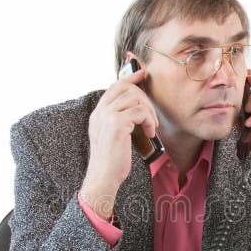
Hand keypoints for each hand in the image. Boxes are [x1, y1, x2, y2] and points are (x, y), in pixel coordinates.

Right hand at [80, 69, 157, 218]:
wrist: (103, 177)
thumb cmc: (111, 161)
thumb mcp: (112, 136)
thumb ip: (119, 119)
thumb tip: (136, 108)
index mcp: (98, 113)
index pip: (114, 86)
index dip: (130, 78)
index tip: (142, 73)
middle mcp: (100, 112)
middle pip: (127, 88)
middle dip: (145, 99)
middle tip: (152, 118)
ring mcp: (107, 116)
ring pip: (136, 98)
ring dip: (150, 112)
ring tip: (151, 128)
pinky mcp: (117, 124)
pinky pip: (140, 111)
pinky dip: (150, 121)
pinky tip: (150, 133)